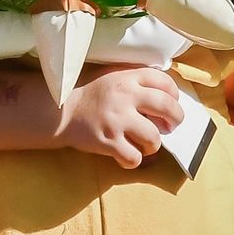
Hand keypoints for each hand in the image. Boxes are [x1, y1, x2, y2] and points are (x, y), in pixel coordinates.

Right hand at [56, 67, 182, 167]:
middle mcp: (125, 97)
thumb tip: (164, 92)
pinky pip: (134, 157)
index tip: (172, 102)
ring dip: (153, 145)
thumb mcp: (111, 75)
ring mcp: (117, 120)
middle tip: (171, 126)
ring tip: (145, 144)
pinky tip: (126, 155)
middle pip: (167, 108)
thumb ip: (135, 78)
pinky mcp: (108, 142)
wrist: (57, 110)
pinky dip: (133, 160)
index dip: (174, 94)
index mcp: (127, 77)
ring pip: (153, 138)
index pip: (164, 82)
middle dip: (176, 119)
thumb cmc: (87, 92)